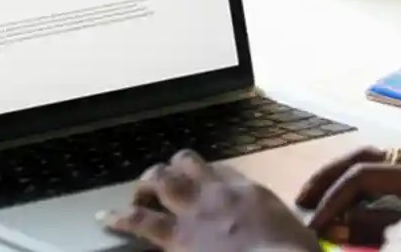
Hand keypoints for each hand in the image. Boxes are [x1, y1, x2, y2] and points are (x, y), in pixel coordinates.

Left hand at [101, 150, 319, 251]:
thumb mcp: (294, 235)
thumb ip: (276, 227)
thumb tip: (280, 236)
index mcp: (250, 192)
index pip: (221, 171)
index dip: (207, 176)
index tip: (203, 185)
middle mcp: (219, 193)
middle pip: (187, 164)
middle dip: (172, 170)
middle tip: (163, 184)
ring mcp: (196, 212)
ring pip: (161, 181)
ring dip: (147, 186)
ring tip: (137, 195)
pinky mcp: (178, 237)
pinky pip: (141, 221)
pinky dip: (121, 218)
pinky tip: (106, 219)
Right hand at [297, 147, 400, 241]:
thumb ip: (378, 229)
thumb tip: (338, 227)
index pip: (362, 175)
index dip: (334, 198)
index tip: (314, 224)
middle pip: (363, 156)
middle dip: (328, 177)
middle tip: (301, 200)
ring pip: (373, 158)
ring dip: (340, 174)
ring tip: (316, 196)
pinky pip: (385, 168)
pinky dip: (361, 180)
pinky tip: (347, 198)